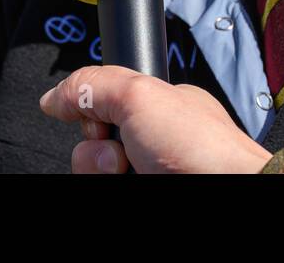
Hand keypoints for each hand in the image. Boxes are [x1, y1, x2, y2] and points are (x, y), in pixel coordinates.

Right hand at [39, 65, 272, 173]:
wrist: (230, 192)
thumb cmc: (203, 149)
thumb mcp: (138, 94)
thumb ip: (91, 84)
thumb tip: (52, 98)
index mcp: (157, 110)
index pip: (101, 106)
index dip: (92, 114)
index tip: (100, 119)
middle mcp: (152, 145)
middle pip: (91, 146)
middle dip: (94, 151)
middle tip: (123, 154)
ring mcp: (147, 174)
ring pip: (93, 173)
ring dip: (99, 172)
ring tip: (129, 174)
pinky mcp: (140, 197)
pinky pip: (102, 193)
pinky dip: (107, 185)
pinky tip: (129, 183)